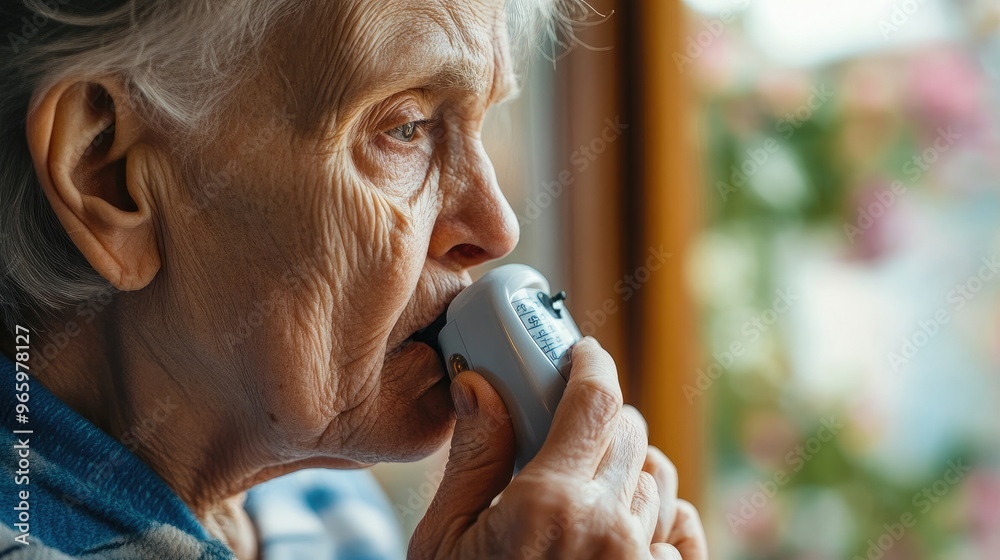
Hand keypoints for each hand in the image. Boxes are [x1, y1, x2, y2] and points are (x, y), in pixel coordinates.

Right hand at [409, 337, 707, 558]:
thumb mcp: (444, 542)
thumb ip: (473, 459)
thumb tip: (479, 384)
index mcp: (548, 506)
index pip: (594, 402)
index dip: (591, 364)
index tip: (583, 354)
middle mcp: (608, 529)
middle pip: (630, 430)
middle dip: (599, 419)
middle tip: (567, 432)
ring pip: (658, 475)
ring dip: (627, 467)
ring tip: (588, 491)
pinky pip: (683, 526)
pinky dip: (661, 514)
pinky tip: (625, 526)